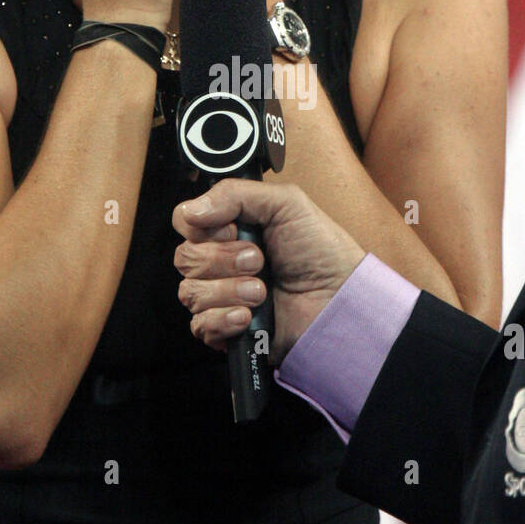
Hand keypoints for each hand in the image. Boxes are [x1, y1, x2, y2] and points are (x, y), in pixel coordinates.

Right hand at [172, 179, 364, 363]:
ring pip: (191, 292)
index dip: (202, 227)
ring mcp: (222, 296)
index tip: (233, 230)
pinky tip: (249, 315)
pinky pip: (200, 325)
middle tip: (258, 260)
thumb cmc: (320, 250)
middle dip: (222, 260)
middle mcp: (220, 262)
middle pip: (185, 258)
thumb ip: (234, 193)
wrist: (339, 298)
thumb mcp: (285, 203)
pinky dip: (224, 319)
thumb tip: (191, 210)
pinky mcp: (226, 329)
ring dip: (228, 290)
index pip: (185, 222)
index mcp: (229, 229)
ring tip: (261, 291)